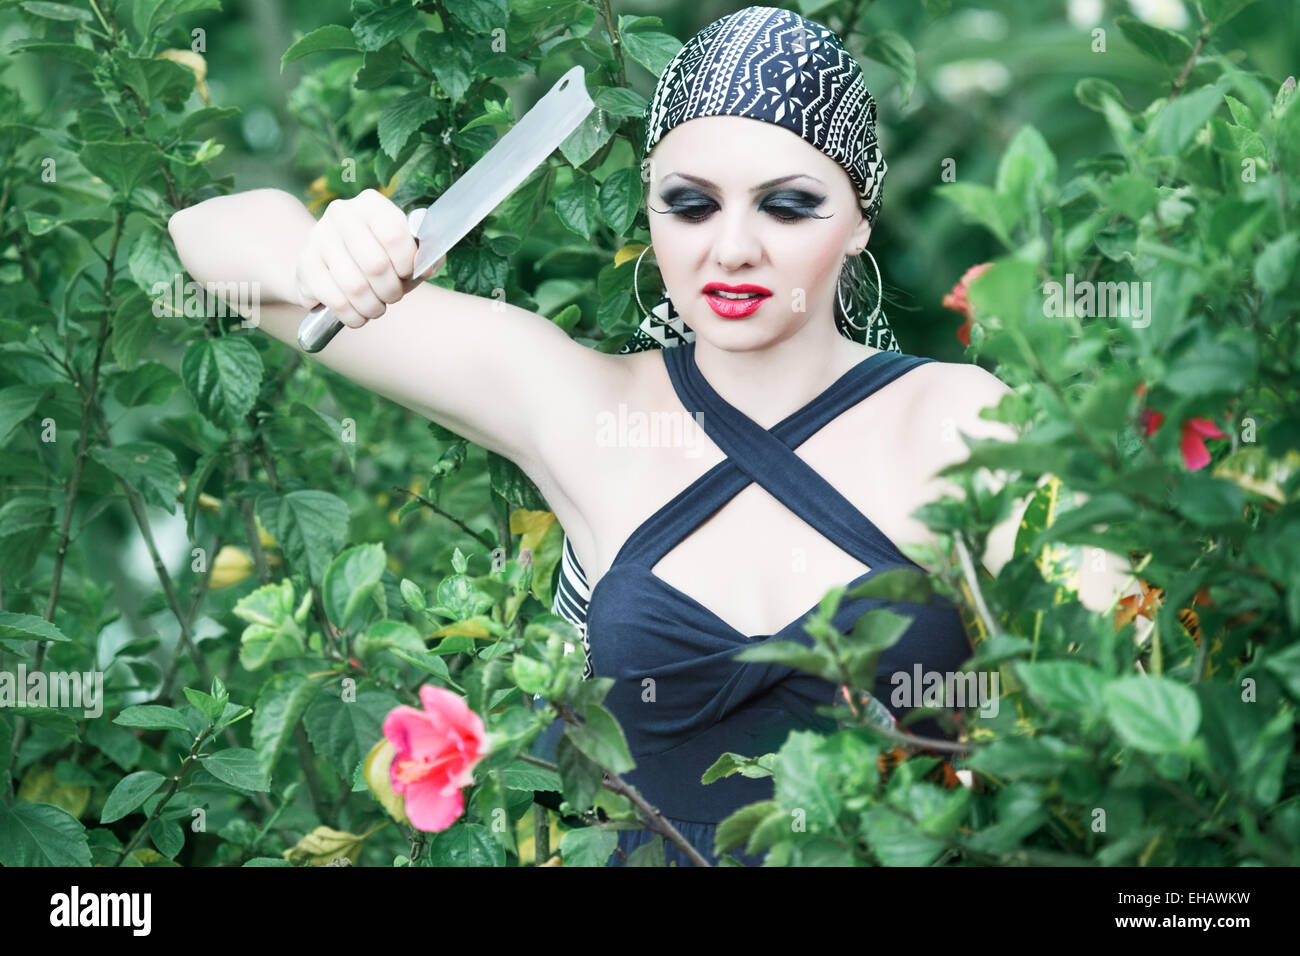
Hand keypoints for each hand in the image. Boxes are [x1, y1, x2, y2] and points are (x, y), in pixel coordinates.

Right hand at [294, 188, 445, 328]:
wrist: (329, 265)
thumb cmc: (378, 259)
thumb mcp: (405, 253)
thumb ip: (426, 255)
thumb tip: (427, 266)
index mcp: (371, 204)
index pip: (395, 235)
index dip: (407, 264)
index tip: (407, 274)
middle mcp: (341, 213)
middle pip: (376, 264)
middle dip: (391, 290)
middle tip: (392, 295)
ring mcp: (318, 237)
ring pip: (355, 287)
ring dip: (373, 307)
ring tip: (377, 308)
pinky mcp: (305, 264)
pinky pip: (336, 301)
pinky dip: (353, 316)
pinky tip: (358, 314)